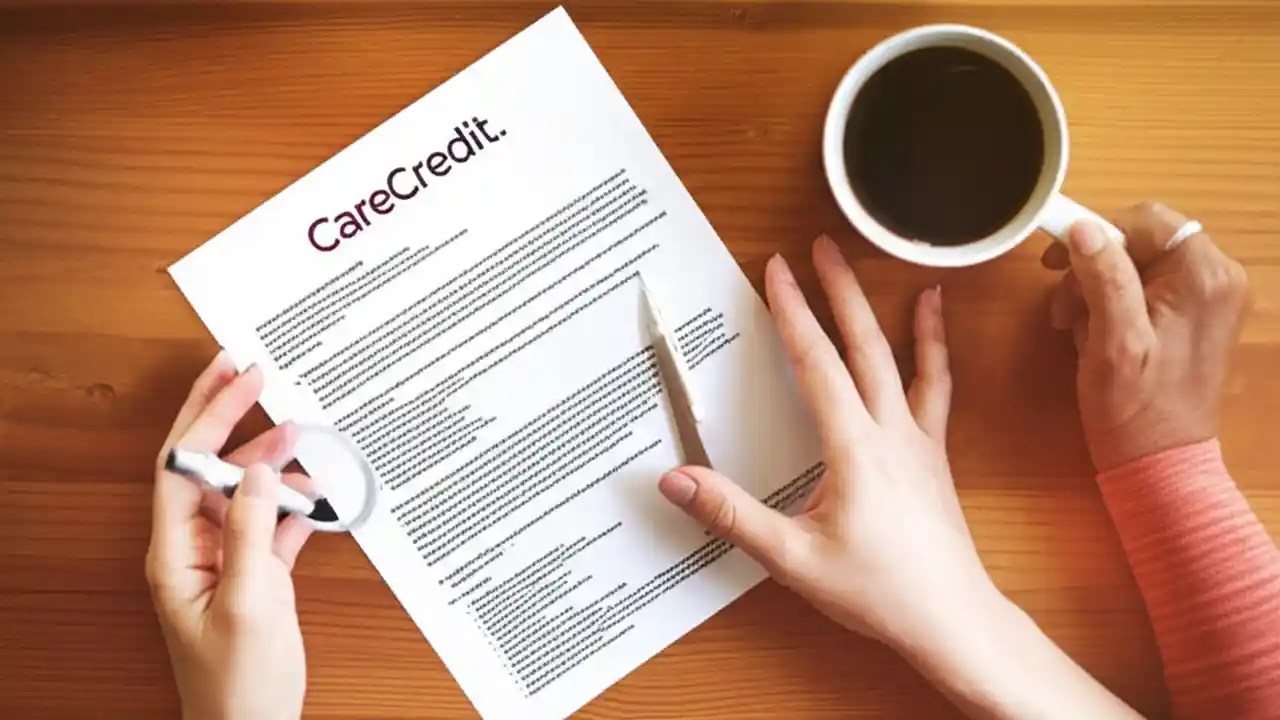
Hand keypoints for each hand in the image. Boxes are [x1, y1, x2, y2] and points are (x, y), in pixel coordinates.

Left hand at [146, 352, 314, 719]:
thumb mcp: (248, 602)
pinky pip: (272, 522)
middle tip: (256, 372)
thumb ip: (252, 531)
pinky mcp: (255, 576)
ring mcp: (226, 560)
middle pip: (207, 465)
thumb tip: (259, 470)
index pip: (183, 465)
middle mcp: (195, 549)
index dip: (208, 415)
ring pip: (245, 489)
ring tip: (305, 438)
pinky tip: (317, 491)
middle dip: (229, 417)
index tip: (239, 377)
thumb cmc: (238, 684)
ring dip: (274, 462)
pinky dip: (296, 503)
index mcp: (177, 553)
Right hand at [657, 236, 1136, 718]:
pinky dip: (934, 349)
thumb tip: (678, 480)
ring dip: (889, 311)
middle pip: (864, 344)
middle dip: (839, 291)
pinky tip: (934, 326)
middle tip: (821, 247)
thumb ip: (733, 515)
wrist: (951, 619)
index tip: (777, 270)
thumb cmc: (878, 591)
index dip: (793, 312)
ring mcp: (919, 440)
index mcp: (854, 448)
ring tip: (889, 269)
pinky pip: (936, 387)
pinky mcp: (933, 455)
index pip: (817, 363)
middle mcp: (891, 431)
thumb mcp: (793, 558)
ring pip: (904, 358)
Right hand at [1042, 203, 1248, 471]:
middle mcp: (1218, 279)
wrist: (1159, 460)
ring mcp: (1211, 299)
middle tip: (1063, 308)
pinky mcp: (1198, 317)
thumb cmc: (1135, 407)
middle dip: (1093, 268)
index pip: (1146, 220)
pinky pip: (1149, 287)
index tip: (1056, 261)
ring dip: (1098, 287)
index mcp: (1204, 277)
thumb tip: (1082, 228)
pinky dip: (1116, 303)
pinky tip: (1097, 333)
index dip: (1096, 233)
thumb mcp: (1112, 340)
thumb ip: (1103, 278)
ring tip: (1076, 327)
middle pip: (1143, 240)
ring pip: (1141, 263)